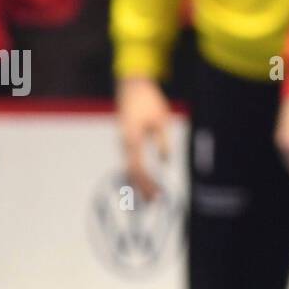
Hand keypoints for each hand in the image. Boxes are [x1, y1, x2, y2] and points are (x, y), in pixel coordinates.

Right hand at [116, 77, 170, 202]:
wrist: (132, 86)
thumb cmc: (149, 100)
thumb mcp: (161, 119)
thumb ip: (163, 141)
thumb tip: (165, 162)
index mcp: (132, 138)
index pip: (138, 168)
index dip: (147, 184)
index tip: (157, 195)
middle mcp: (124, 143)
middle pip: (131, 172)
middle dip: (142, 188)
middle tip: (154, 203)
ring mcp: (123, 141)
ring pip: (129, 168)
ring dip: (138, 183)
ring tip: (150, 197)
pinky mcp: (126, 140)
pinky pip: (130, 161)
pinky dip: (136, 173)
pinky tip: (143, 182)